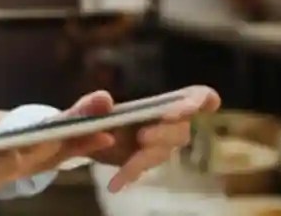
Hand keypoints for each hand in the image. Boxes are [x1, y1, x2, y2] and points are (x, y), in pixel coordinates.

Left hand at [65, 86, 221, 192]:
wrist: (79, 140)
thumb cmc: (87, 117)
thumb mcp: (83, 110)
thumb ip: (89, 104)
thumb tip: (104, 98)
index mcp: (155, 103)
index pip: (194, 97)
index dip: (201, 100)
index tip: (197, 105)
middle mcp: (162, 122)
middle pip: (180, 130)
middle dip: (164, 134)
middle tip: (143, 136)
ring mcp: (157, 144)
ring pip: (163, 152)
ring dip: (144, 159)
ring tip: (122, 168)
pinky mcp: (146, 160)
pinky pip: (144, 168)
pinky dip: (130, 174)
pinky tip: (116, 183)